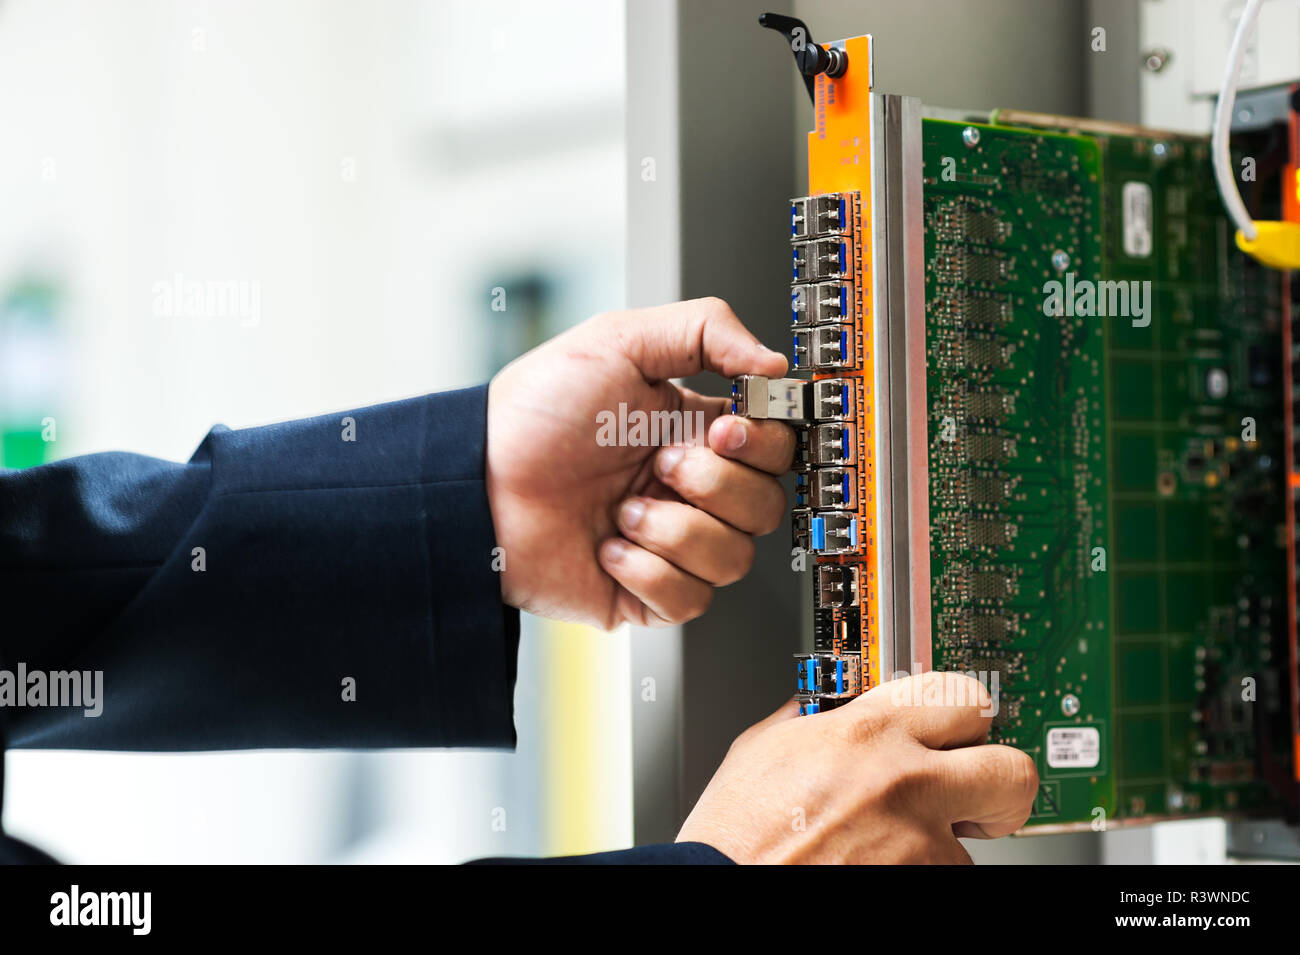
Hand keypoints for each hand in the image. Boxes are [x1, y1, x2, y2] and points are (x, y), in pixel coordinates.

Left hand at [486, 298, 791, 629]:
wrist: (475, 483)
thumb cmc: (534, 413)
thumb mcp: (618, 340)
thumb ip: (706, 330)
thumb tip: (776, 365)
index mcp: (695, 431)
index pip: (775, 447)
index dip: (761, 443)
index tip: (724, 429)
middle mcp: (690, 490)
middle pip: (766, 507)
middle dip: (712, 485)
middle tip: (658, 464)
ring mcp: (670, 545)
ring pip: (733, 559)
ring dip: (674, 531)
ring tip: (622, 509)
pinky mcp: (645, 594)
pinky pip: (689, 601)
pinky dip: (647, 572)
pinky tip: (607, 547)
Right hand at [676, 672, 1038, 863]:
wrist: (724, 885)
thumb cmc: (735, 832)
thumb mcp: (767, 746)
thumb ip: (819, 717)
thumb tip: (838, 705)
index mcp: (867, 730)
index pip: (963, 695)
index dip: (966, 715)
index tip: (964, 726)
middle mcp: (906, 780)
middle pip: (1013, 768)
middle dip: (998, 782)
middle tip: (974, 793)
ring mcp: (921, 843)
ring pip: (970, 837)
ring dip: (936, 840)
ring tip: (879, 845)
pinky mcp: (926, 884)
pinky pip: (944, 874)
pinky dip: (917, 872)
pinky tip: (873, 866)